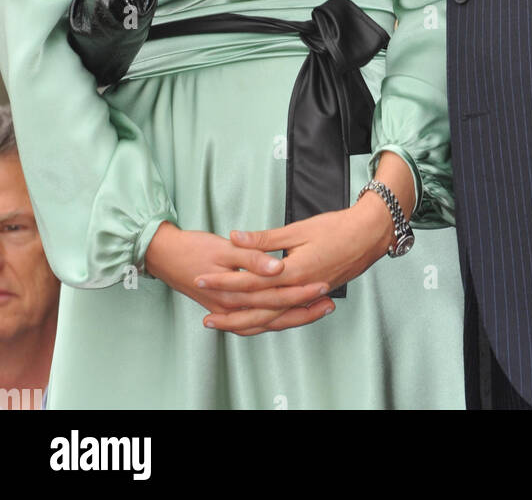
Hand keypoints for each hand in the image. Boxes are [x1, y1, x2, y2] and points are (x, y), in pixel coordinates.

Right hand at [143, 221, 333, 331]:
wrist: (163, 256)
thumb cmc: (192, 248)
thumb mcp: (224, 248)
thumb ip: (253, 257)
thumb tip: (277, 268)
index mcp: (237, 291)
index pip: (277, 295)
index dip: (303, 291)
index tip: (325, 285)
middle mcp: (234, 306)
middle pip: (276, 314)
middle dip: (304, 310)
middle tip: (329, 301)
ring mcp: (228, 310)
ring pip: (267, 322)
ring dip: (292, 317)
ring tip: (317, 309)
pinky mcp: (225, 308)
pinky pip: (254, 321)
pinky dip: (272, 320)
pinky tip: (285, 313)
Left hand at [194, 196, 395, 335]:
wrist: (370, 235)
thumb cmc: (338, 228)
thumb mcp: (298, 228)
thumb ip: (265, 238)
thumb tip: (236, 237)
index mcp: (293, 272)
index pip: (250, 283)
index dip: (224, 282)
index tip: (202, 281)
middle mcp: (299, 290)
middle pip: (257, 310)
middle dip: (229, 313)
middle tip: (206, 317)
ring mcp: (307, 296)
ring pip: (272, 318)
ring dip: (247, 323)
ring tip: (226, 325)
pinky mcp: (313, 296)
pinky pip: (286, 316)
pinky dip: (268, 321)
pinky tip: (258, 320)